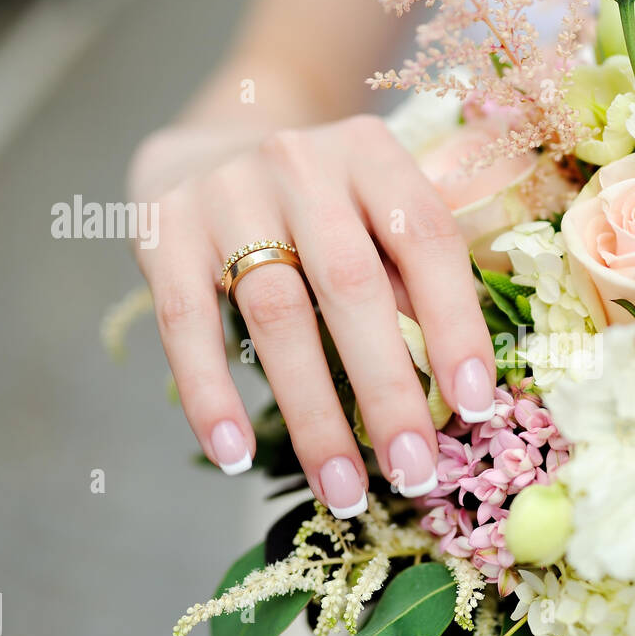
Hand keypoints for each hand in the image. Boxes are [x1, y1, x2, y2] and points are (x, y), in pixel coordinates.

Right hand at [128, 114, 496, 516]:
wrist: (207, 146)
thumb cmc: (322, 205)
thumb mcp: (373, 214)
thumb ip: (410, 281)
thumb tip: (454, 392)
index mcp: (371, 153)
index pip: (426, 239)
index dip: (455, 324)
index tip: (474, 406)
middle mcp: (300, 161)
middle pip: (352, 284)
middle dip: (387, 389)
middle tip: (412, 471)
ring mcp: (225, 191)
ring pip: (276, 314)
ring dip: (313, 414)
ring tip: (340, 489)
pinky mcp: (160, 229)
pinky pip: (184, 323)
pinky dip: (210, 395)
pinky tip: (234, 456)